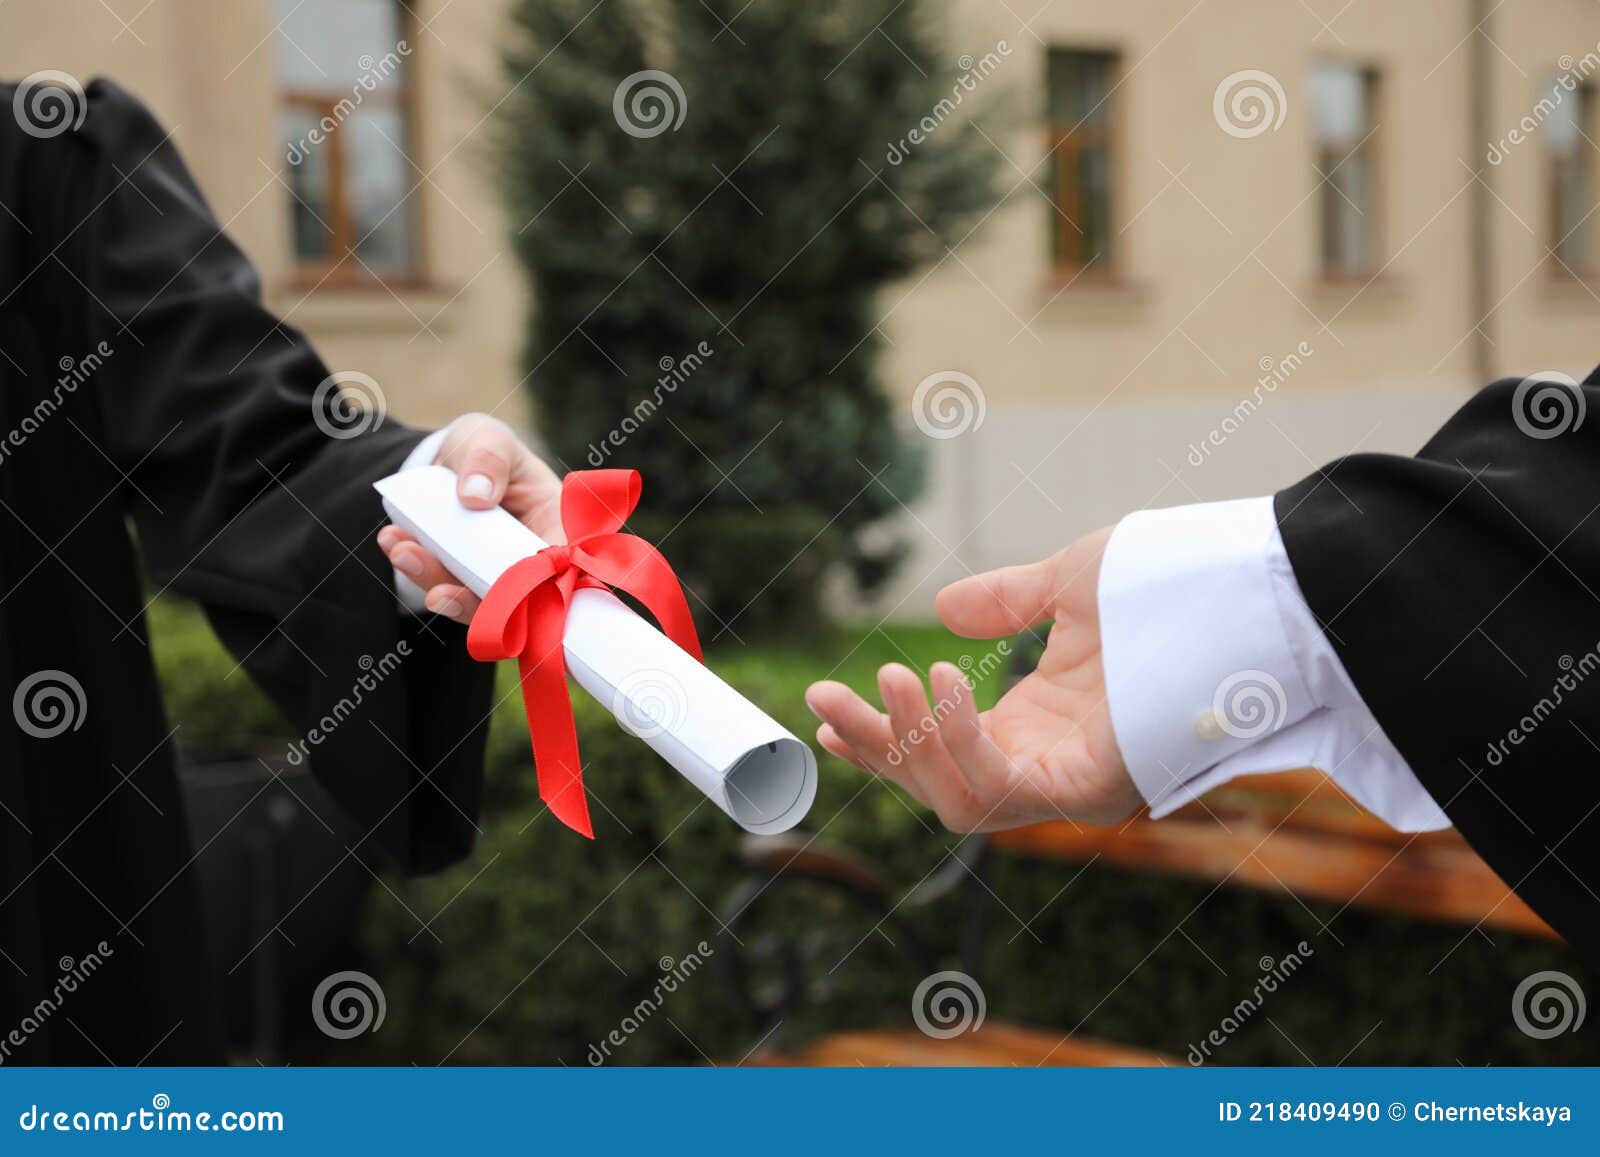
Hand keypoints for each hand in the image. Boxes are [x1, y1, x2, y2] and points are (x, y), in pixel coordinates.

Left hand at [376, 413, 563, 624]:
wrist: (446, 461)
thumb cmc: (481, 448)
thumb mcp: (488, 439)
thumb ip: (489, 458)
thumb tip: (476, 496)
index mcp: (556, 526)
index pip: (562, 568)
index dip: (543, 588)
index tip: (510, 590)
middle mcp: (531, 560)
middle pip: (516, 597)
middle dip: (477, 597)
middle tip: (437, 591)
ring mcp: (494, 575)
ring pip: (476, 599)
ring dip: (437, 584)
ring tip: (403, 552)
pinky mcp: (460, 581)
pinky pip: (444, 588)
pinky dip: (418, 571)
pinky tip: (393, 542)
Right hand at [805, 527, 1140, 829]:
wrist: (1242, 591)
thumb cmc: (1169, 588)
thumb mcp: (1067, 585)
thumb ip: (1005, 602)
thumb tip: (945, 611)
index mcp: (1039, 730)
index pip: (943, 757)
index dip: (881, 740)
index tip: (826, 712)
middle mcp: (1052, 768)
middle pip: (938, 788)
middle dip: (875, 747)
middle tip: (822, 699)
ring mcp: (1073, 786)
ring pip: (959, 803)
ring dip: (908, 746)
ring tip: (891, 679)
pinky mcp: (1091, 790)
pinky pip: (999, 789)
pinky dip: (958, 741)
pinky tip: (938, 683)